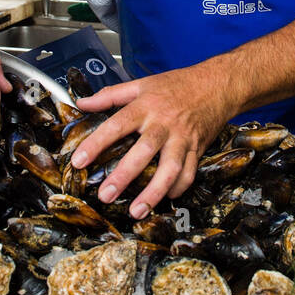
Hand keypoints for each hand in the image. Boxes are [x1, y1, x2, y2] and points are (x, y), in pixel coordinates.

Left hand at [70, 61, 239, 218]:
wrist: (216, 85)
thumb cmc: (176, 85)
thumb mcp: (141, 84)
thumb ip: (110, 95)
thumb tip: (82, 103)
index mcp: (146, 106)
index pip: (117, 124)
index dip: (96, 143)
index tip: (78, 161)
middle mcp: (164, 124)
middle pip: (144, 151)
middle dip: (124, 175)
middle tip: (105, 195)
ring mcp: (183, 138)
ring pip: (170, 168)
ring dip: (154, 192)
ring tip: (136, 211)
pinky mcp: (197, 149)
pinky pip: (189, 173)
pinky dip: (177, 188)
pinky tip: (164, 199)